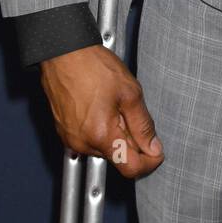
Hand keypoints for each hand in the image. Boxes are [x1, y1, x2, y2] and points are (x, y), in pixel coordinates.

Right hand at [40, 44, 163, 178]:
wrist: (64, 54)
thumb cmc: (92, 67)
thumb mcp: (130, 92)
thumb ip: (143, 125)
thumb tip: (153, 146)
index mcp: (100, 136)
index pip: (131, 168)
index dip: (150, 161)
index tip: (157, 151)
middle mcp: (82, 143)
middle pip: (118, 157)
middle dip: (132, 140)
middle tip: (131, 111)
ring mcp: (71, 138)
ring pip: (105, 148)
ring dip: (116, 133)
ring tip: (113, 103)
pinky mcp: (65, 131)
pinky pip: (90, 139)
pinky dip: (101, 128)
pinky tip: (101, 105)